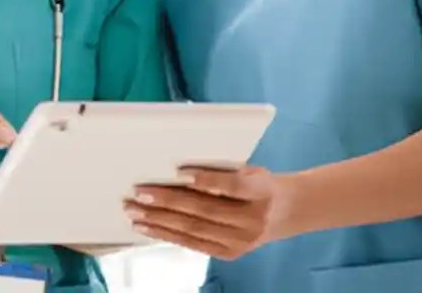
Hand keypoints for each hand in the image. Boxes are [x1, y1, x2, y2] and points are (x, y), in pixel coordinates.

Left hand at [124, 167, 295, 260]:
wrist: (287, 211)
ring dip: (159, 220)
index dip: (206, 179)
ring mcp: (241, 241)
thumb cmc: (260, 184)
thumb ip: (222, 170)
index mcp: (262, 191)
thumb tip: (176, 168)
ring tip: (134, 211)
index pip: (233, 185)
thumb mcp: (251, 170)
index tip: (178, 171)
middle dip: (167, 201)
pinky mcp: (230, 253)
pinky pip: (193, 244)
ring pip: (194, 229)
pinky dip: (167, 234)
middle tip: (139, 192)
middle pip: (205, 209)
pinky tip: (148, 227)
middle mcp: (253, 219)